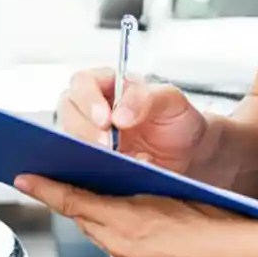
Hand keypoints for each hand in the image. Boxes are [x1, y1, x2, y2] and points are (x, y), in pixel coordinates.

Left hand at [15, 174, 257, 256]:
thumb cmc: (229, 226)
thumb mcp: (179, 195)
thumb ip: (142, 196)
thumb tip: (123, 193)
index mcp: (131, 224)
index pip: (75, 202)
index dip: (47, 189)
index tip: (25, 178)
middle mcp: (127, 256)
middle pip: (93, 224)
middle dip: (89, 208)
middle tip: (87, 188)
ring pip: (116, 247)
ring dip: (122, 233)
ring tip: (151, 221)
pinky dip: (142, 256)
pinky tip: (166, 248)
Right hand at [56, 68, 216, 176]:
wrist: (188, 152)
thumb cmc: (178, 120)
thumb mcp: (172, 101)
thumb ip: (148, 98)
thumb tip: (120, 114)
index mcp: (108, 85)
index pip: (83, 83)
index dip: (89, 99)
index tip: (106, 120)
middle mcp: (92, 108)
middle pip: (69, 111)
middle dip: (85, 130)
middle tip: (106, 145)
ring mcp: (89, 136)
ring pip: (69, 139)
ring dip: (86, 151)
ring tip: (115, 161)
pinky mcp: (92, 161)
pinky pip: (79, 164)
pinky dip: (93, 170)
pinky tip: (114, 173)